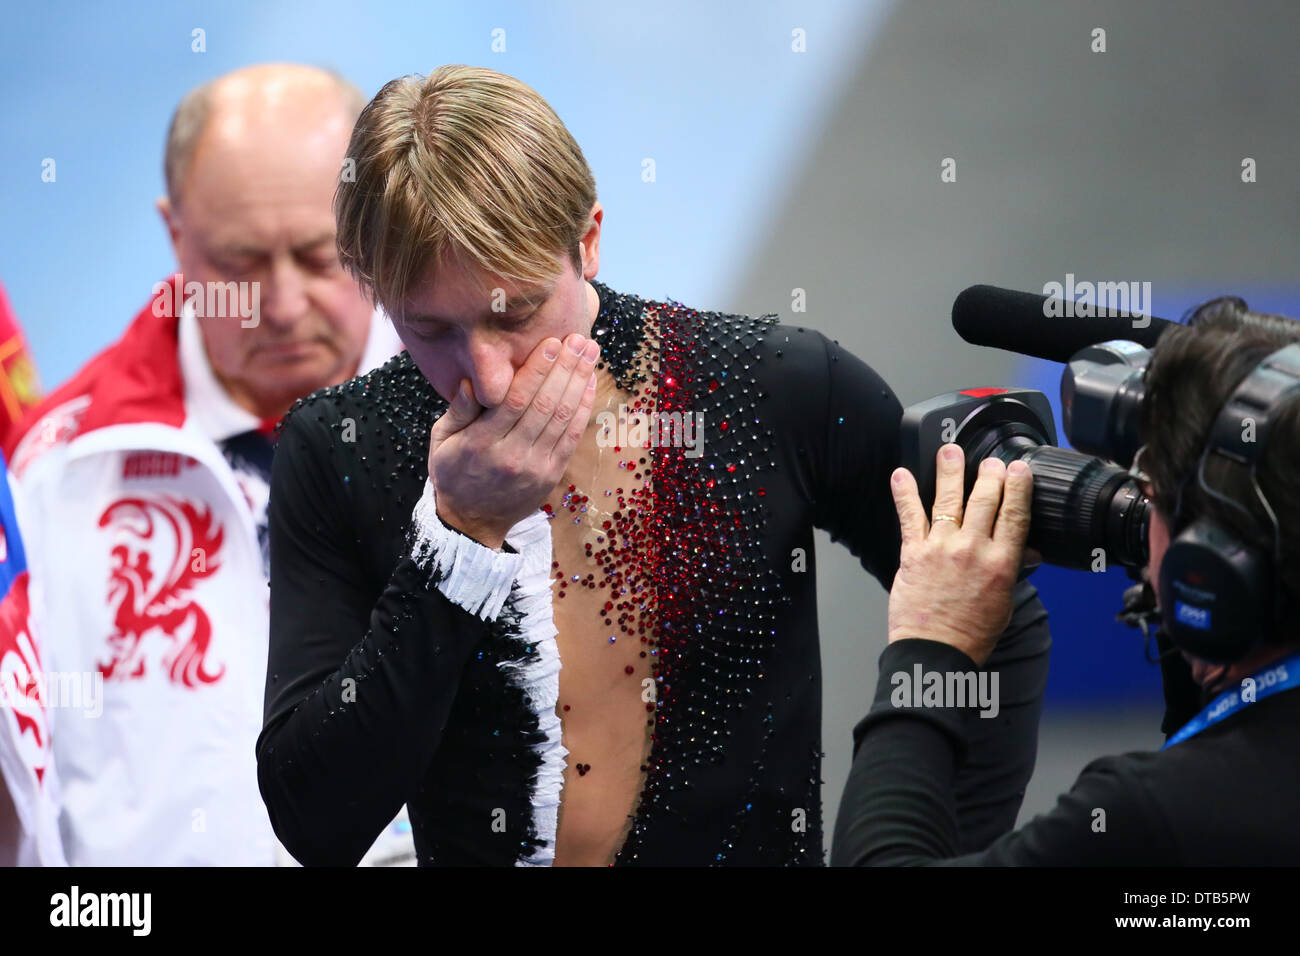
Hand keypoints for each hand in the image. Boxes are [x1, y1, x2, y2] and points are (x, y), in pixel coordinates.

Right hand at [428, 333, 599, 547]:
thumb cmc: (453, 473)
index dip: (537, 370)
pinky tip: (589, 382)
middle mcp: (512, 456)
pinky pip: (572, 437)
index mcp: (481, 444)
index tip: (552, 343)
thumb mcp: (442, 441)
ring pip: (563, 418)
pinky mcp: (551, 475)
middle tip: (581, 339)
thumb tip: (473, 380)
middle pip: (545, 405)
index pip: (515, 400)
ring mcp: (535, 467)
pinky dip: (583, 408)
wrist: (472, 523)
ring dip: (580, 382)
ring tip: (591, 352)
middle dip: (566, 368)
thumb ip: (459, 410)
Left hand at [886, 444, 1032, 667]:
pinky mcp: (914, 553)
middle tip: (990, 460)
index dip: (1018, 487)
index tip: (1019, 469)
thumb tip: (1026, 550)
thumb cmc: (970, 633)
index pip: (1015, 515)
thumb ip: (1012, 571)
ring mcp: (941, 548)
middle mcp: (973, 550)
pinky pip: (910, 516)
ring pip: (949, 500)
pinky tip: (901, 475)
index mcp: (1001, 563)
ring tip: (949, 450)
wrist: (935, 651)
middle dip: (989, 474)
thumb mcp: (1004, 602)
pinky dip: (905, 493)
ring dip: (950, 471)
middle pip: (984, 500)